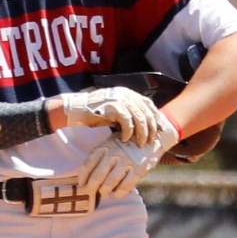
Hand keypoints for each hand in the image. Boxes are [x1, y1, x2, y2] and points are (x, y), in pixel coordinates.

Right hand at [63, 87, 177, 154]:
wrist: (77, 109)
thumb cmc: (96, 113)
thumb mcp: (115, 111)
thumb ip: (128, 114)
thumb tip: (143, 127)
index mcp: (128, 93)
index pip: (148, 104)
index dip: (156, 117)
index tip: (159, 130)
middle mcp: (126, 94)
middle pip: (146, 112)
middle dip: (151, 128)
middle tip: (150, 141)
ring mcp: (120, 99)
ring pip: (139, 118)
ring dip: (141, 133)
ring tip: (140, 143)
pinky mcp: (113, 107)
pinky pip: (127, 122)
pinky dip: (128, 132)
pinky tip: (125, 139)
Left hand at [74, 139, 149, 199]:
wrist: (152, 137)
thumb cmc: (127, 143)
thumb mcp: (111, 143)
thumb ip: (100, 155)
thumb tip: (86, 174)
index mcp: (106, 147)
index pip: (89, 163)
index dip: (83, 176)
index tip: (81, 184)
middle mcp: (114, 154)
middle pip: (97, 176)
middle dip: (91, 187)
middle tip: (89, 192)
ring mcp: (127, 162)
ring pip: (110, 183)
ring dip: (104, 190)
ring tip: (104, 192)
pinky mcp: (139, 169)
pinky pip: (126, 185)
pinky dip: (119, 192)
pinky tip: (117, 194)